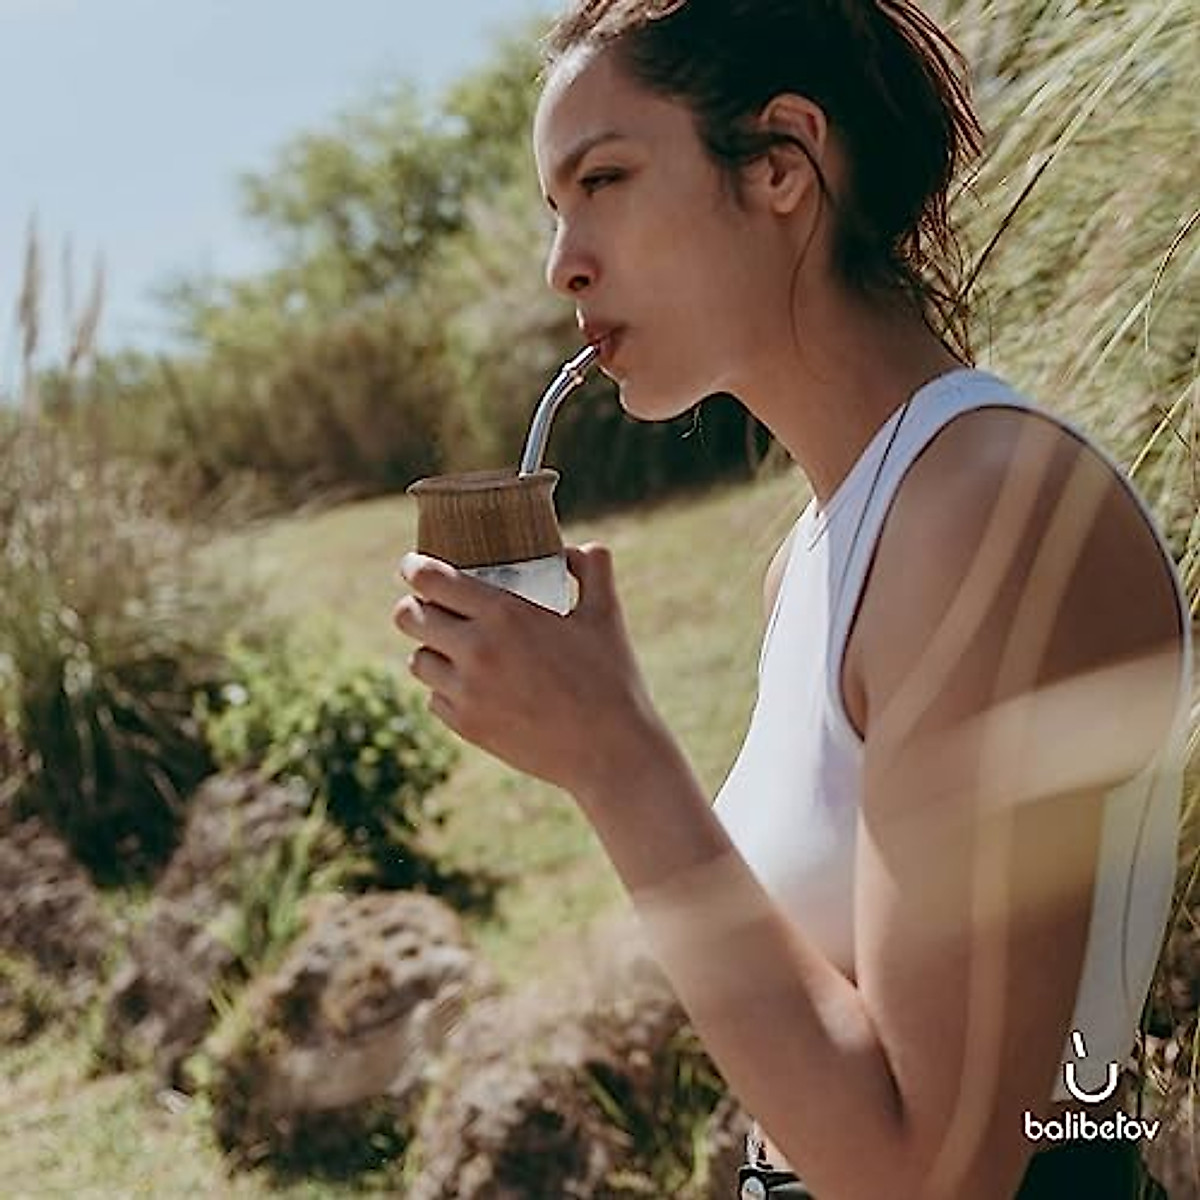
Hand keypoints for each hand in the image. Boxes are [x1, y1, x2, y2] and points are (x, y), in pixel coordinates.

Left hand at [392, 543, 661, 796]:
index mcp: (505, 613)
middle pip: (408, 617)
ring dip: (430, 650)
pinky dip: (446, 690)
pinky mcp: (467, 726)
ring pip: (417, 660)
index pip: (431, 580)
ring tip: (450, 649)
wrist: (610, 752)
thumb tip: (573, 550)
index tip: (413, 566)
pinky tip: (470, 687)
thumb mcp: (607, 614)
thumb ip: (592, 569)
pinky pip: (434, 699)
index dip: (414, 568)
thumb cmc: (612, 678)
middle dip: (413, 607)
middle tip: (429, 607)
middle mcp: (476, 650)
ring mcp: (467, 692)